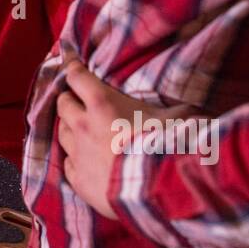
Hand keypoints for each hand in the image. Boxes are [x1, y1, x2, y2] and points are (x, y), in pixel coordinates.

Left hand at [55, 47, 197, 218]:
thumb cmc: (168, 145)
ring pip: (62, 133)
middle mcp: (84, 125)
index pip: (77, 76)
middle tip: (77, 100)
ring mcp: (78, 154)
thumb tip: (187, 106)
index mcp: (103, 103)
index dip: (73, 66)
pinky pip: (68, 164)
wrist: (159, 188)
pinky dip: (74, 159)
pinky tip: (84, 161)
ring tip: (81, 130)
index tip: (69, 59)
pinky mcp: (79, 180)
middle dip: (69, 99)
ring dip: (70, 128)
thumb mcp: (177, 115)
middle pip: (63, 103)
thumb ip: (171, 106)